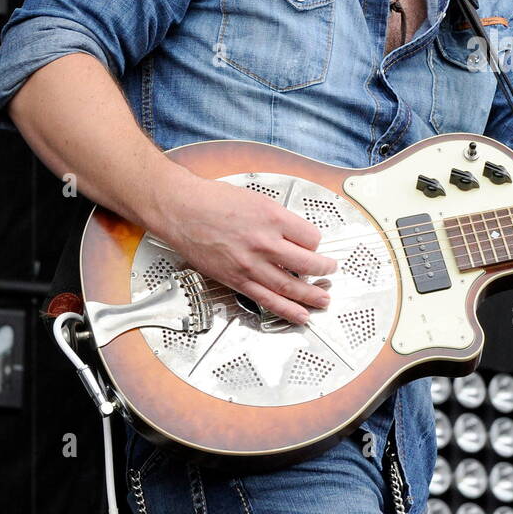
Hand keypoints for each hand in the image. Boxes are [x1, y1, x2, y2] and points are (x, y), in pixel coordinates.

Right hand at [152, 176, 337, 323]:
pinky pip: (268, 299)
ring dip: (312, 296)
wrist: (182, 210)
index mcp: (273, 218)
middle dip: (324, 270)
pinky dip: (287, 310)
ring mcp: (251, 264)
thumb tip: (295, 234)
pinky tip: (300, 314)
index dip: (316, 243)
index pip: (312, 237)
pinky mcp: (237, 280)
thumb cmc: (213, 200)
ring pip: (292, 287)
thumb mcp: (257, 199)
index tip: (314, 245)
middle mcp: (265, 242)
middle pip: (308, 264)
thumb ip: (278, 219)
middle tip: (330, 271)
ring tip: (324, 300)